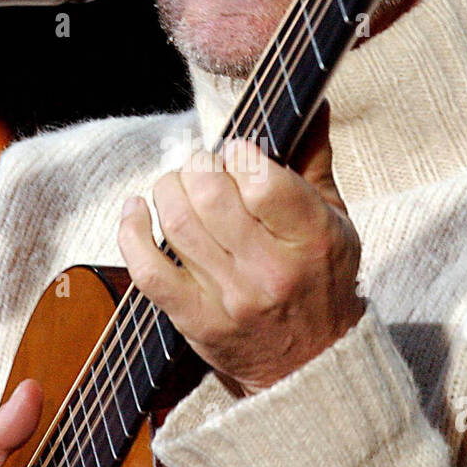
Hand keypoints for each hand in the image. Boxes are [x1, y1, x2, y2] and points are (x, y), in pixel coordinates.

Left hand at [118, 102, 364, 395]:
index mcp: (311, 239)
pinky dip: (131, 231)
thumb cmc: (322, 280)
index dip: (240, 155)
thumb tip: (315, 102)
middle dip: (197, 166)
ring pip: (177, 223)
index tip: (238, 154)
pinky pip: (147, 269)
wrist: (312, 363)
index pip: (261, 178)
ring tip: (176, 186)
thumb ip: (315, 161)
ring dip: (166, 189)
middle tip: (202, 167)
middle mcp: (271, 271)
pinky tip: (135, 211)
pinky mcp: (196, 320)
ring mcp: (231, 299)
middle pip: (210, 194)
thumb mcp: (335, 221)